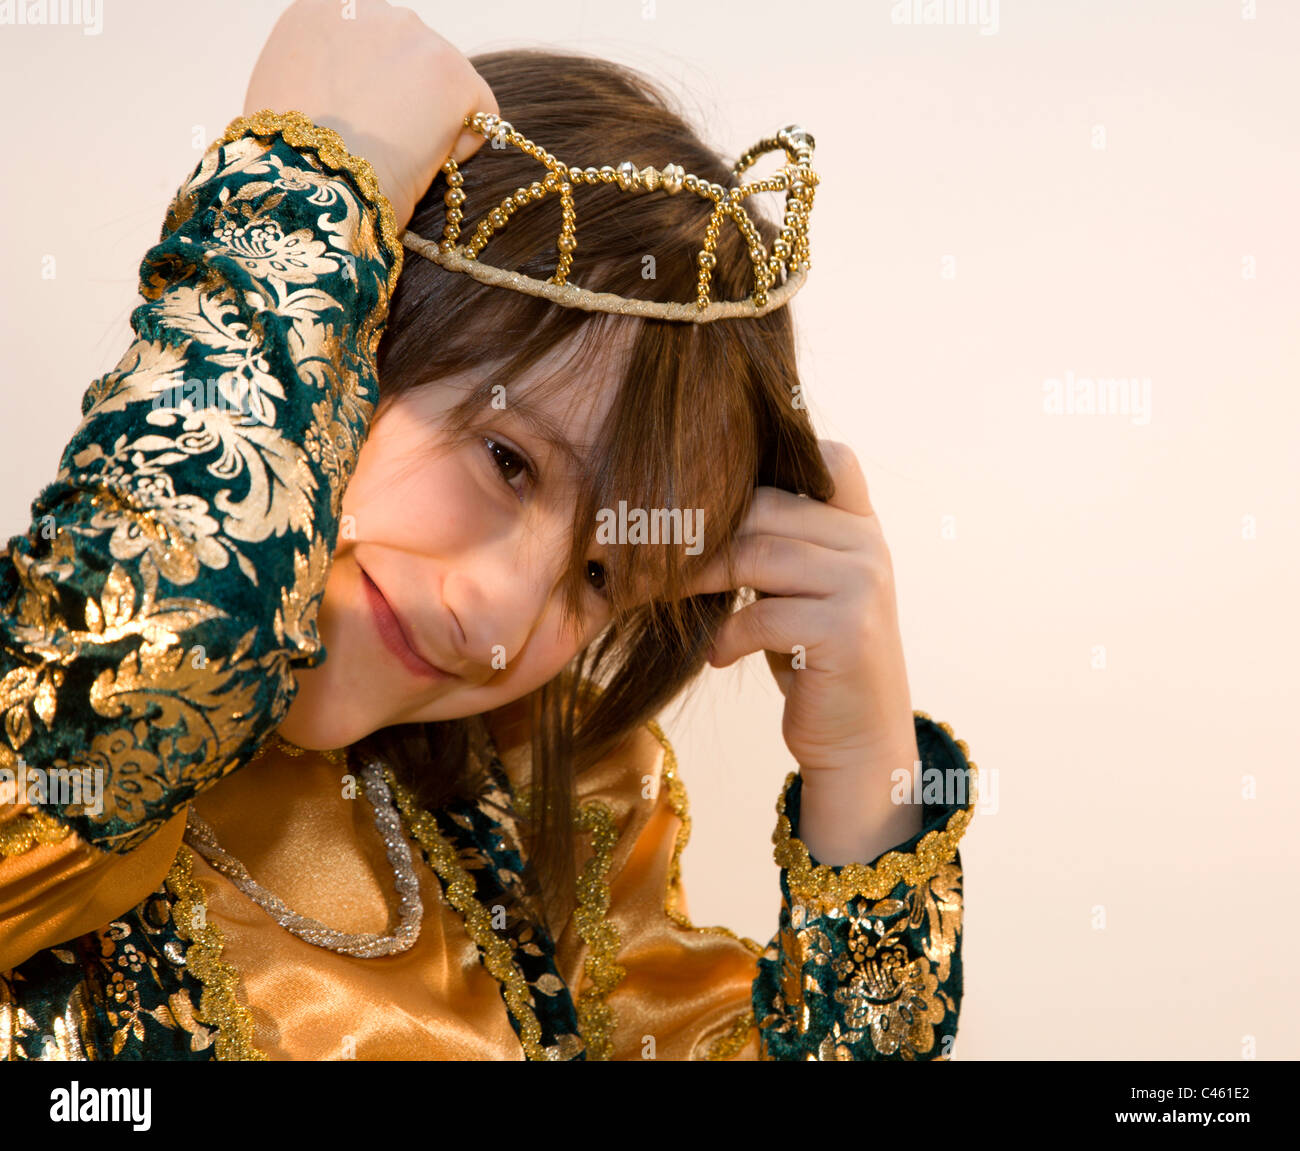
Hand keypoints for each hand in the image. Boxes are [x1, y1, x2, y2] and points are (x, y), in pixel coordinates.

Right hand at [242, 0, 497, 228]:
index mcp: (324, 9)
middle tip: (380, 149)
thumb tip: (347, 98)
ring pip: (445, 87)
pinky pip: (480, 115)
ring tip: (394, 159)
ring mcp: (417, 36)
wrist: (307, 184)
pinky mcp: (454, 74)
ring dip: (430, 123)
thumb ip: (322, 77)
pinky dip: (460, 146)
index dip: (371, 93)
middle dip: (406, 102)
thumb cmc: (287, 158)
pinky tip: (423, 165)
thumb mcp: (285, 93)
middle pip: (411, 61)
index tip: (359, 127)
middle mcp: (372, 8)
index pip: (372, 48)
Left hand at [687, 440, 918, 782]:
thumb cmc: (814, 659)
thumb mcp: (801, 590)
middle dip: (700, 530)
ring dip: (700, 579)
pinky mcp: (846, 631)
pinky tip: (716, 654)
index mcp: (859, 526)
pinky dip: (728, 635)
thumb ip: (776, 542)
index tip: (705, 497)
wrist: (860, 740)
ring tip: (666, 597)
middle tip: (647, 552)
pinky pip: (763, 616)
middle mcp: (867, 545)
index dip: (762, 466)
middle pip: (764, 507)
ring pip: (756, 556)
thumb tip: (687, 502)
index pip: (823, 459)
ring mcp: (862, 586)